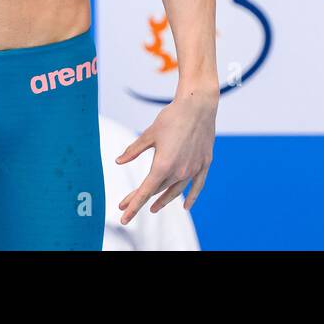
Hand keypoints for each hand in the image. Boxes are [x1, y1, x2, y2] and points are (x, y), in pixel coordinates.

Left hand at [115, 87, 216, 223]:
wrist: (198, 105)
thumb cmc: (171, 117)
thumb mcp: (149, 134)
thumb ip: (134, 150)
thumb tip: (119, 161)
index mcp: (162, 165)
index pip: (144, 191)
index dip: (133, 204)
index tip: (123, 217)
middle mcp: (179, 171)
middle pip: (157, 190)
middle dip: (141, 198)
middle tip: (126, 205)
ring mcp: (193, 169)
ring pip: (176, 190)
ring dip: (164, 200)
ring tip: (154, 208)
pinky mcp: (204, 164)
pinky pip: (197, 186)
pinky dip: (192, 197)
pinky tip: (186, 206)